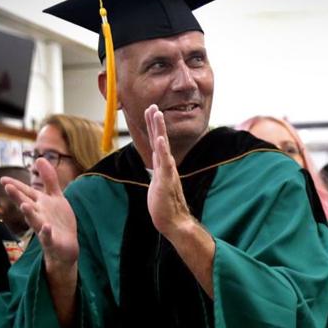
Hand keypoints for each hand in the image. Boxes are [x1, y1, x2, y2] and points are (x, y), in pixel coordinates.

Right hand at [3, 159, 78, 269]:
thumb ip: (48, 180)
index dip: (16, 186)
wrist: (65, 247)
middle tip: (7, 186)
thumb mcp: (56, 198)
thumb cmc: (58, 221)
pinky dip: (46, 232)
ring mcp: (44, 228)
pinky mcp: (52, 240)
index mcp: (39, 204)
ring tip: (23, 205)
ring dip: (28, 213)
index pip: (26, 193)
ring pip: (34, 220)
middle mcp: (39, 215)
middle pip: (26, 204)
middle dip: (17, 196)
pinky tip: (46, 227)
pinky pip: (48, 236)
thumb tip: (40, 158)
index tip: (3, 179)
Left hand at [146, 104, 198, 240]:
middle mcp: (166, 166)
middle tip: (153, 105)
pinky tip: (160, 138)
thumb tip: (158, 166)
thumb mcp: (159, 185)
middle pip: (160, 140)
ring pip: (162, 147)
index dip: (154, 127)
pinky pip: (165, 162)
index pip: (157, 143)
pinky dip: (163, 150)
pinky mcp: (166, 181)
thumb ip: (160, 173)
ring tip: (157, 114)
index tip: (152, 111)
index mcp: (163, 166)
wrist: (174, 222)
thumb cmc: (166, 206)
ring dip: (159, 129)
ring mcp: (167, 172)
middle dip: (156, 122)